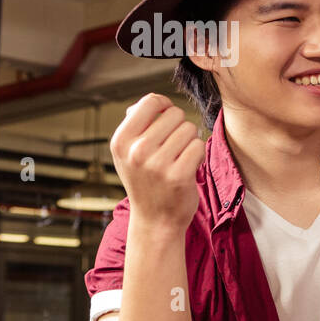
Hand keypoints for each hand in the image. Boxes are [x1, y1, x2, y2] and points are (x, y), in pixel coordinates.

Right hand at [109, 93, 202, 229]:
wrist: (155, 219)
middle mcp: (136, 151)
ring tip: (179, 158)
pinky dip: (198, 154)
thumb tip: (153, 100)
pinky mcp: (178, 176)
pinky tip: (188, 166)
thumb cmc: (145, 181)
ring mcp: (157, 164)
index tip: (167, 118)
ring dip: (190, 141)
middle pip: (175, 114)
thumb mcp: (128, 153)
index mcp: (121, 140)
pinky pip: (199, 146)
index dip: (164, 105)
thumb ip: (137, 124)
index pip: (150, 101)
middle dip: (180, 126)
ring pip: (189, 129)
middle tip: (174, 146)